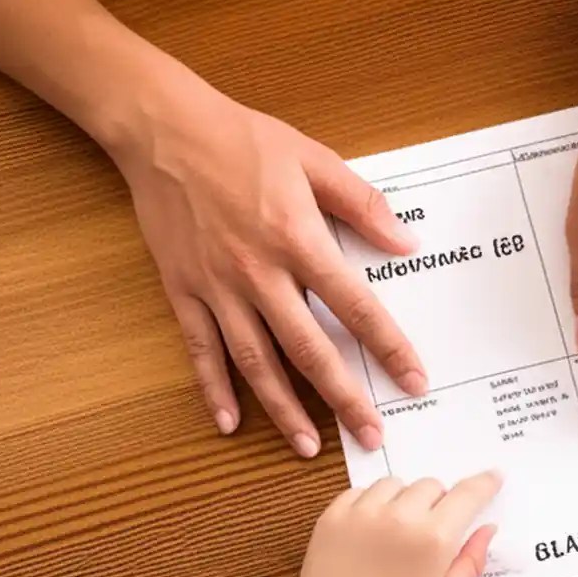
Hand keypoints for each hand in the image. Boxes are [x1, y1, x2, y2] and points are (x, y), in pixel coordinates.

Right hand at [113, 91, 426, 457]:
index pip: (355, 307)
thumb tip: (405, 243)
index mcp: (298, 240)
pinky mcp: (182, 290)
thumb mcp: (314, 160)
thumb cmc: (243, 140)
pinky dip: (214, 390)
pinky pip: (200, 350)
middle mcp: (258, 273)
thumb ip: (363, 205)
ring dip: (283, 409)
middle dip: (343, 398)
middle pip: (309, 349)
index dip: (389, 348)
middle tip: (370, 435)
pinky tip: (230, 423)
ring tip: (308, 446)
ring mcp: (217, 287)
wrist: (163, 130)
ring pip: (254, 362)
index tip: (414, 381)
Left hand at [277, 471, 500, 576]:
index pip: (468, 495)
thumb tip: (488, 529)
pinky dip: (371, 503)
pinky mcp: (333, 515)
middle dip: (438, 502)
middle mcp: (399, 517)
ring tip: (396, 532)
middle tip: (429, 532)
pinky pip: (360, 491)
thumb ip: (470, 563)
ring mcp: (362, 512)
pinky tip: (369, 532)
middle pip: (431, 485)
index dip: (484, 483)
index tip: (492, 477)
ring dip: (403, 499)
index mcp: (433, 540)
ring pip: (395, 483)